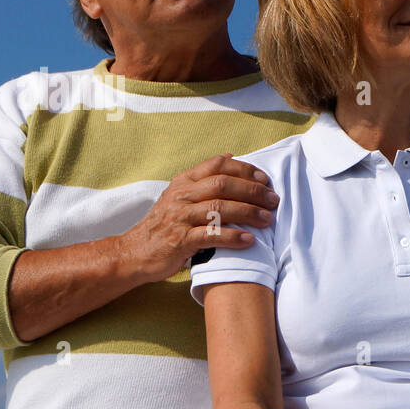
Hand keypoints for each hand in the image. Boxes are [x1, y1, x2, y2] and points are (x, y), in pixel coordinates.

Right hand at [117, 154, 277, 284]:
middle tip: (274, 201)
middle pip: (223, 185)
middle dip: (253, 191)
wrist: (135, 252)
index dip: (245, 169)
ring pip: (219, 208)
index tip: (265, 179)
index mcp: (184, 182)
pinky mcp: (180, 240)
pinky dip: (233, 237)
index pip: (218, 165)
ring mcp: (180, 217)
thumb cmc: (165, 224)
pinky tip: (249, 240)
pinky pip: (211, 235)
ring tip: (267, 220)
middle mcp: (182, 195)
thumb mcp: (179, 195)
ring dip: (248, 213)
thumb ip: (203, 177)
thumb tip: (231, 156)